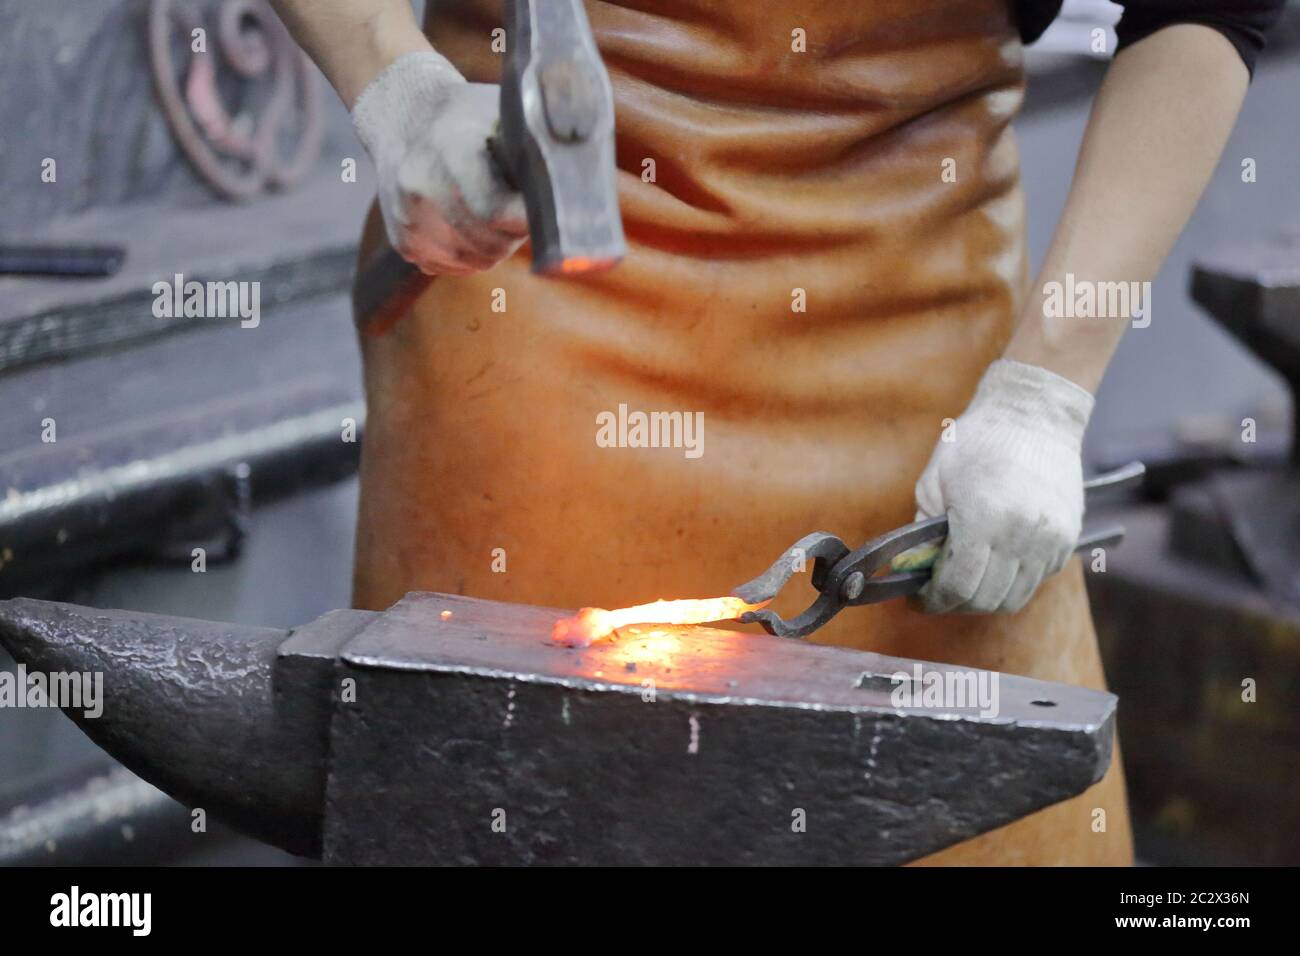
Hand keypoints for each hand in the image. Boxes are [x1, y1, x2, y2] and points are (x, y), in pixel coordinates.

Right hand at [351, 52, 527, 274]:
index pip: (495, 212)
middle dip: (515, 234)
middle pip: (489, 244)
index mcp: (448, 148)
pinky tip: (472, 224)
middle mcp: (420, 185)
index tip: (548, 211)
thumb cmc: (469, 114)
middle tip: (521, 210)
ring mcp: (407, 217)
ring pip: (474, 261)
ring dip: (495, 246)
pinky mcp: (403, 240)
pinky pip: (453, 266)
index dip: (527, 218)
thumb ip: (535, 143)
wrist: (404, 115)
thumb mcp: (502, 109)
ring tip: (496, 212)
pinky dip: (470, 254)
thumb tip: (575, 183)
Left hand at [912, 359, 1094, 613]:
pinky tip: (995, 563)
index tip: (919, 599)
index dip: (933, 600)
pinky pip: (1036, 579)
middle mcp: (1021, 535)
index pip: (957, 585)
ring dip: (985, 597)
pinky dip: (1012, 581)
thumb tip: (914, 570)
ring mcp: (1049, 539)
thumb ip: (923, 533)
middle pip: (986, 599)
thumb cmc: (977, 442)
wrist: (1034, 416)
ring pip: (1014, 597)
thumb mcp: (933, 482)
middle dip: (956, 603)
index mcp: (982, 518)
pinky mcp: (1067, 538)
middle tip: (938, 593)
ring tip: (965, 581)